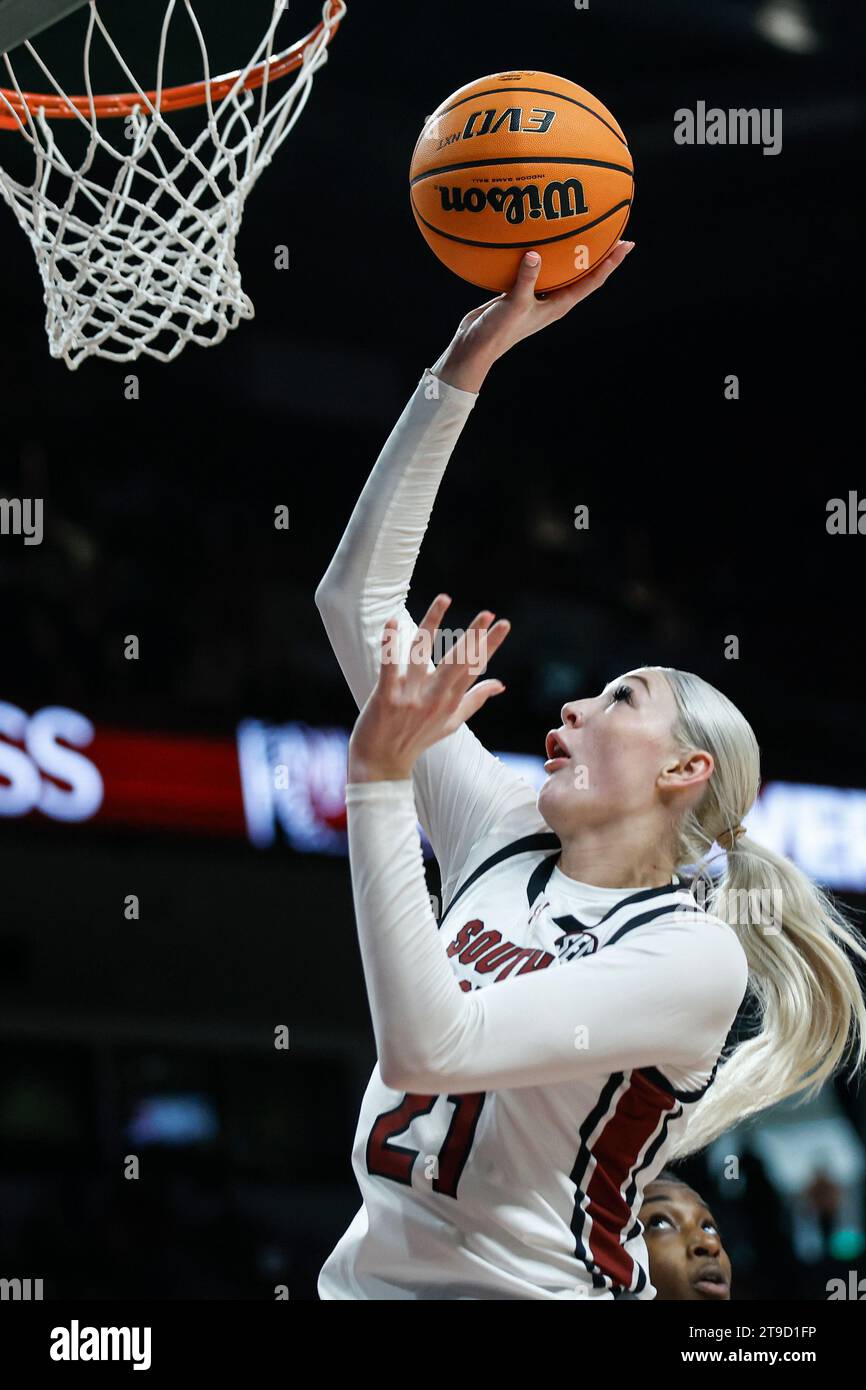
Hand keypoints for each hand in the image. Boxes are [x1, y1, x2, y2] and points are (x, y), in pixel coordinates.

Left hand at [347, 594, 510, 782]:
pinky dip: (391, 644)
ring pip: (423, 655)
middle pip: (457, 661)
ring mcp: (411, 698)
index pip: (475, 667)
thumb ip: (475, 699)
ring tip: (444, 598)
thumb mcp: (452, 723)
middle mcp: (435, 698)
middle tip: (487, 612)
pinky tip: (392, 621)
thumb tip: (501, 684)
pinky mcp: (386, 698)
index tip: (504, 623)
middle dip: (473, 636)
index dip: (490, 645)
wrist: (382, 765)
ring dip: (433, 624)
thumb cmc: (417, 739)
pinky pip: (389, 666)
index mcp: (452, 701)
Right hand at [431, 239, 634, 391]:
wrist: (475, 346)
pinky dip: (540, 254)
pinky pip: (536, 268)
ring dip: (571, 252)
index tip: (627, 244)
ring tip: (581, 229)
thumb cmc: (499, 332)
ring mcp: (536, 295)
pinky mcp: (520, 291)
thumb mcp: (514, 305)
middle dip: (599, 254)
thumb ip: (526, 280)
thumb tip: (534, 254)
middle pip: (582, 273)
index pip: (592, 281)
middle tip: (613, 230)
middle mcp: (552, 300)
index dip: (610, 263)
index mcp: (559, 305)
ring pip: (560, 269)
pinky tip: (536, 238)